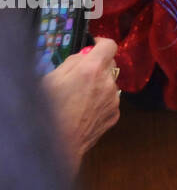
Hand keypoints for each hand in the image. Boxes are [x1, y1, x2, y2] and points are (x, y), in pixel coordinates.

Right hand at [42, 37, 120, 169]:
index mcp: (91, 70)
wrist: (56, 145)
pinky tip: (85, 112)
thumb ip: (72, 63)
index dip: (101, 44)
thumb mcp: (50, 79)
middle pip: (111, 64)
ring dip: (100, 85)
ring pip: (110, 84)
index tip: (94, 47)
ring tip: (79, 99)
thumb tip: (84, 55)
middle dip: (99, 66)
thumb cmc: (48, 112)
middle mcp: (108, 82)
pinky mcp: (115, 115)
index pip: (109, 45)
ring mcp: (113, 100)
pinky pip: (110, 102)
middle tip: (81, 75)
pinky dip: (101, 102)